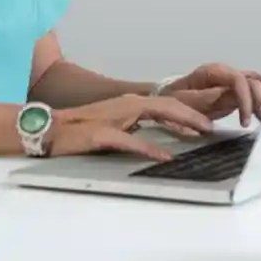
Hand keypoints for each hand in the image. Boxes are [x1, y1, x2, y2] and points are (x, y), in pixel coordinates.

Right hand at [48, 94, 213, 160]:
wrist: (49, 130)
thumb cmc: (80, 131)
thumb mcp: (114, 128)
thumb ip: (135, 130)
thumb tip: (156, 142)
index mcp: (129, 104)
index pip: (166, 104)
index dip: (188, 112)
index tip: (206, 123)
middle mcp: (125, 105)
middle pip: (166, 104)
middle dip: (192, 114)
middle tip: (211, 126)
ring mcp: (114, 118)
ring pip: (154, 112)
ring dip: (179, 121)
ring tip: (199, 131)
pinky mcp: (102, 134)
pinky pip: (130, 141)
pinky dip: (149, 148)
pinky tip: (163, 156)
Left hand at [163, 63, 260, 126]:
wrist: (167, 99)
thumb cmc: (173, 98)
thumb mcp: (184, 100)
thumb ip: (205, 97)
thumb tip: (227, 95)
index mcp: (213, 71)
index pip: (239, 80)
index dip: (246, 98)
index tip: (245, 121)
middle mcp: (226, 73)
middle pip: (253, 79)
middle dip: (260, 98)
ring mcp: (231, 81)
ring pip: (257, 83)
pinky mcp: (234, 91)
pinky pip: (254, 91)